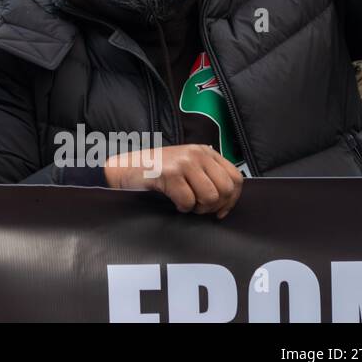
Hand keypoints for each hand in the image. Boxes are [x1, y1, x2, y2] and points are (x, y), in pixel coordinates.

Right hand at [104, 144, 242, 217]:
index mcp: (205, 151)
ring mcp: (183, 162)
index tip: (220, 210)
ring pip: (210, 197)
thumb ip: (208, 176)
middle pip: (226, 189)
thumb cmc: (157, 172)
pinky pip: (188, 201)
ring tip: (185, 203)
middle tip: (198, 206)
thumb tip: (228, 202)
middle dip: (214, 206)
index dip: (232, 199)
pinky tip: (173, 201)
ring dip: (198, 207)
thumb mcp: (187, 166)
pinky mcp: (170, 174)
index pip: (236, 178)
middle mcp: (197, 153)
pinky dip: (182, 207)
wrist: (125, 168)